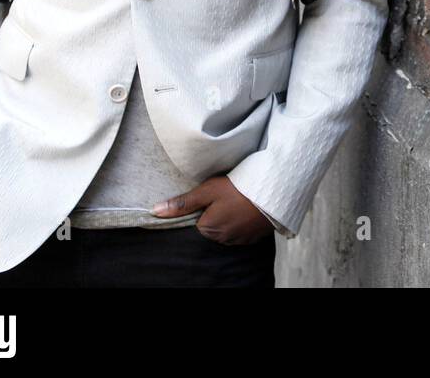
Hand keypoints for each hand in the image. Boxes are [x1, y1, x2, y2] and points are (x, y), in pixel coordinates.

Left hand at [151, 175, 272, 243]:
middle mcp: (222, 239)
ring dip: (229, 218)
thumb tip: (155, 211)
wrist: (274, 191)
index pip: (196, 221)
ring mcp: (240, 240)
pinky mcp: (254, 238)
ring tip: (238, 200)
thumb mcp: (208, 190)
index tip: (212, 196)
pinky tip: (248, 208)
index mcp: (208, 229)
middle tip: (226, 195)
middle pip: (211, 226)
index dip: (201, 207)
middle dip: (214, 213)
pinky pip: (241, 231)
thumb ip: (183, 203)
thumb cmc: (239, 189)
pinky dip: (242, 222)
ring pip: (226, 229)